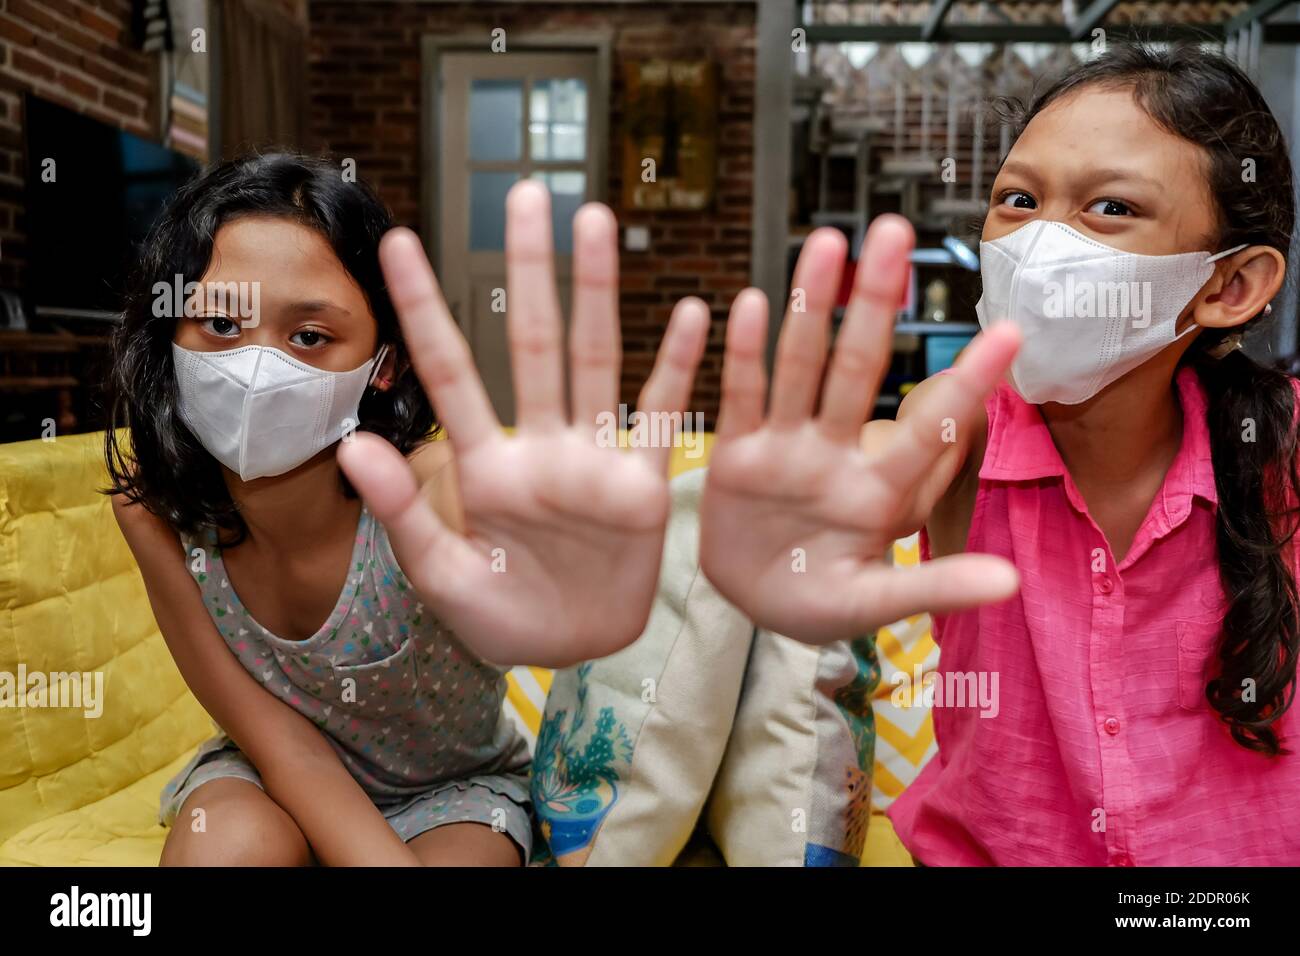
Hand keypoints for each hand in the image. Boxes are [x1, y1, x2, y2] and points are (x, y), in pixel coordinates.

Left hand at [339, 181, 707, 666]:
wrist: (568, 653)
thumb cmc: (497, 618)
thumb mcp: (440, 574)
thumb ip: (401, 511)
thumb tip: (353, 443)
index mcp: (485, 466)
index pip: (451, 371)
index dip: (426, 308)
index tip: (402, 242)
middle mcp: (540, 446)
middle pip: (534, 342)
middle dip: (528, 271)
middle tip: (527, 195)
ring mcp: (594, 459)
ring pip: (597, 360)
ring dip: (599, 294)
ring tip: (596, 224)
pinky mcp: (644, 486)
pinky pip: (664, 419)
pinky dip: (678, 370)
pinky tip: (697, 314)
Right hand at [699, 216, 1020, 644]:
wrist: (748, 603)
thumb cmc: (818, 605)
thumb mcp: (873, 604)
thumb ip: (933, 589)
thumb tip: (1011, 584)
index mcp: (878, 490)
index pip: (930, 430)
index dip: (967, 384)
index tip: (1010, 333)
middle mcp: (836, 452)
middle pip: (857, 368)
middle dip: (875, 302)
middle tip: (895, 232)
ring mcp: (786, 446)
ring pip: (799, 364)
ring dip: (810, 305)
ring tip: (825, 241)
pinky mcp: (737, 452)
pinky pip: (741, 395)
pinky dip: (741, 353)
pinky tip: (746, 302)